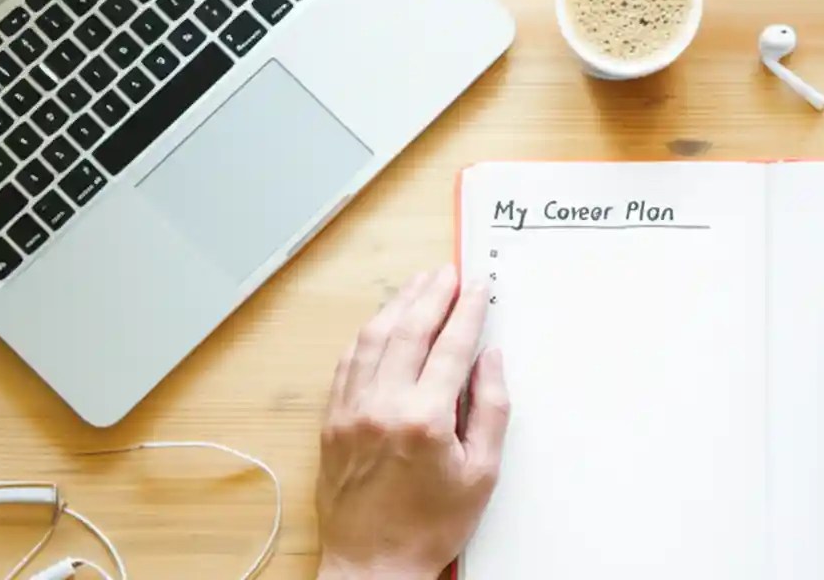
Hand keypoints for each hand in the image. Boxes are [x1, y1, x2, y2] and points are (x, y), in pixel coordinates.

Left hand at [317, 265, 509, 579]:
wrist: (374, 566)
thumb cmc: (431, 526)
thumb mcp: (482, 472)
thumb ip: (490, 408)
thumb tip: (490, 359)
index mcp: (425, 419)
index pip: (451, 346)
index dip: (468, 310)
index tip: (479, 287)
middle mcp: (383, 407)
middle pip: (410, 330)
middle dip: (432, 295)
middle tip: (449, 273)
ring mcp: (352, 412)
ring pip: (373, 339)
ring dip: (397, 305)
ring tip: (418, 284)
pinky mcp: (333, 422)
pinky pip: (348, 363)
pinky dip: (367, 335)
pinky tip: (381, 322)